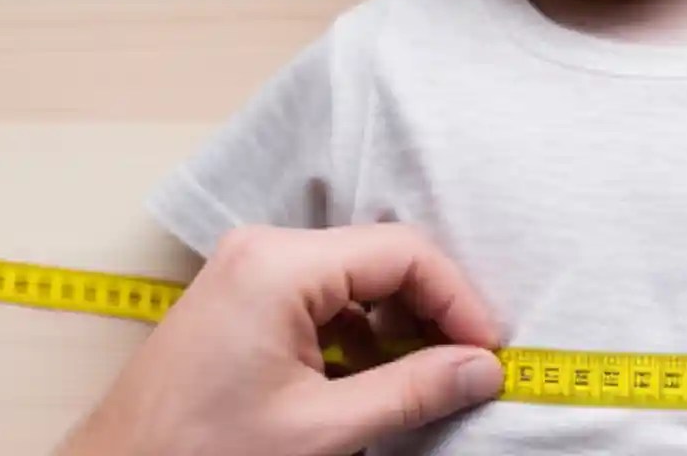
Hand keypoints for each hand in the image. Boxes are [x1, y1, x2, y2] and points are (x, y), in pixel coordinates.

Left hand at [57, 225, 504, 455]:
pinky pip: (325, 296)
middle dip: (432, 310)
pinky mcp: (245, 298)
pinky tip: (377, 376)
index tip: (487, 350)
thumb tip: (482, 369)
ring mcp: (250, 271)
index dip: (458, 299)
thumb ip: (413, 391)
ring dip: (400, 322)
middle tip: (468, 364)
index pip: (403, 252)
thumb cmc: (199, 454)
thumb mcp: (322, 430)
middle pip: (382, 257)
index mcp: (279, 266)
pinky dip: (362, 331)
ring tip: (429, 374)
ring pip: (358, 277)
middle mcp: (264, 251)